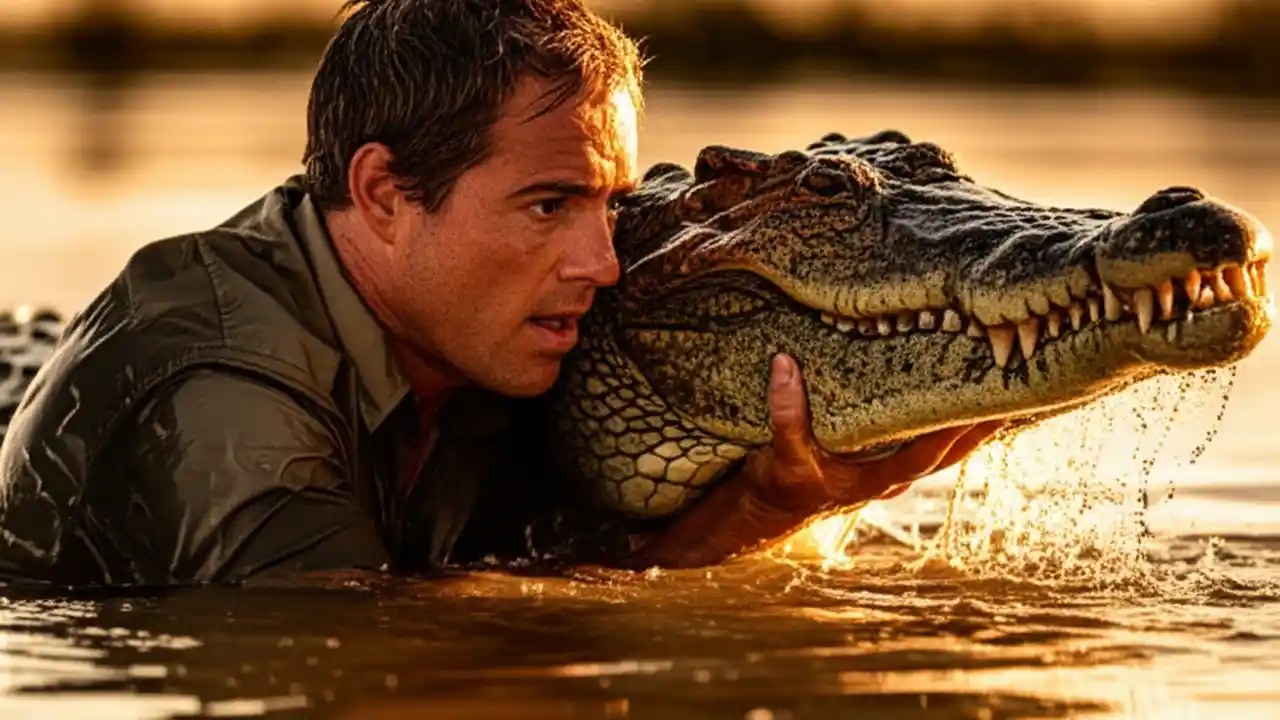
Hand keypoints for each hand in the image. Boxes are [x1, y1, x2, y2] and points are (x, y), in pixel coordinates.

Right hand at [624, 353, 1004, 568]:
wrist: (771, 510)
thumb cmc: (780, 484)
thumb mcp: (780, 454)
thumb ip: (786, 414)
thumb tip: (785, 363)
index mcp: (879, 477)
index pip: (931, 451)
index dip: (962, 429)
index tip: (995, 403)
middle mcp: (894, 476)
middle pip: (953, 451)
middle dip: (986, 423)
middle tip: (1024, 388)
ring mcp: (892, 470)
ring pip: (945, 448)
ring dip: (973, 424)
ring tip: (1008, 391)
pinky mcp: (884, 460)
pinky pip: (926, 440)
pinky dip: (949, 424)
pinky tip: (963, 403)